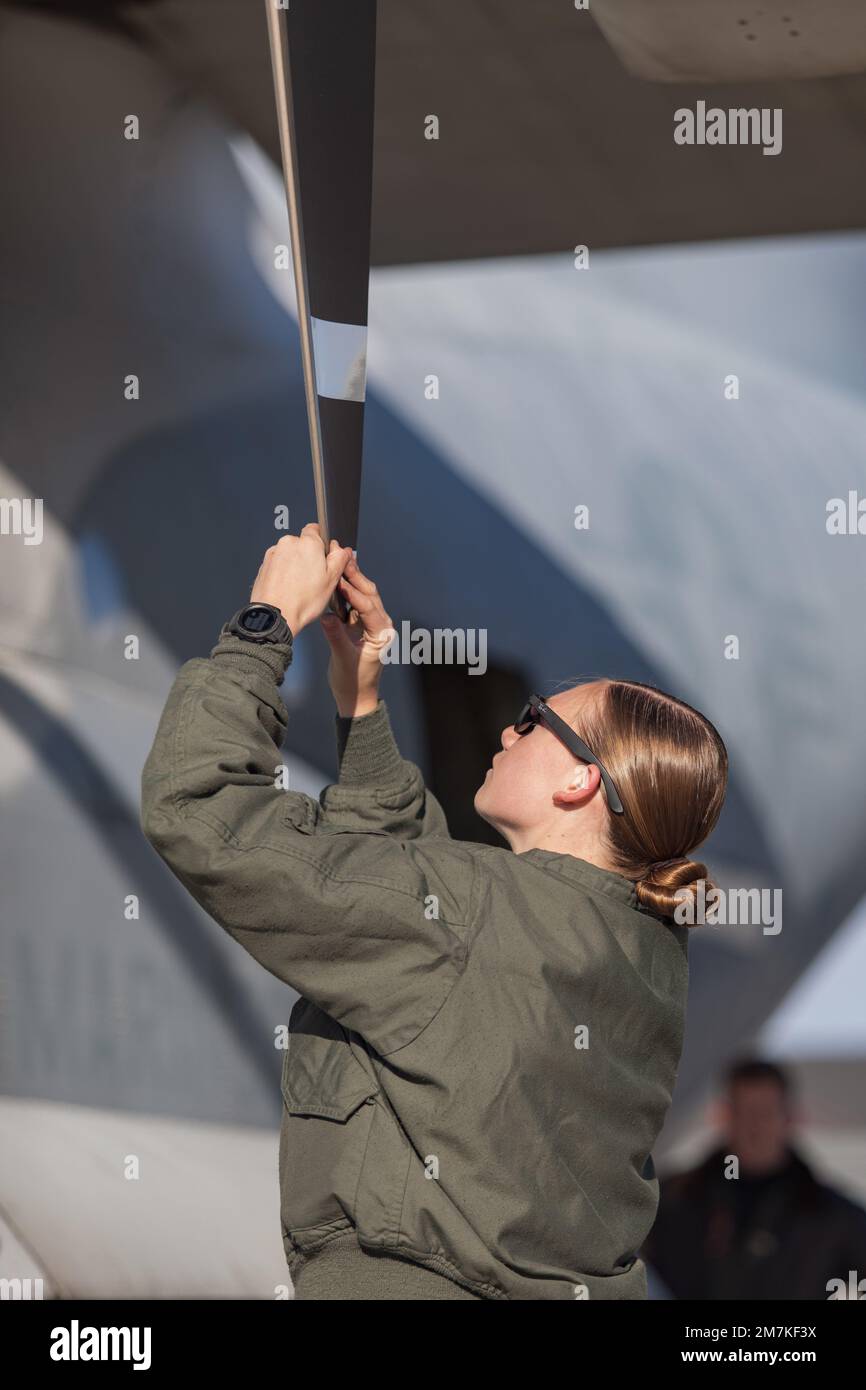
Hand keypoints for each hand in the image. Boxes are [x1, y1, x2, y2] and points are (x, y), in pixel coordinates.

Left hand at [250, 523, 351, 635]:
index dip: (322, 543)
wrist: (274, 616)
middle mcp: (288, 543)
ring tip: (299, 586)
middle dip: (308, 556)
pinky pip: (278, 564)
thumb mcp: (331, 580)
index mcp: (308, 543)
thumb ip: (339, 559)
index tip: (324, 557)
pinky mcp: (264, 565)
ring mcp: (274, 554)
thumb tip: (343, 550)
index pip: (316, 529)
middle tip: (314, 577)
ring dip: (294, 565)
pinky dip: (283, 573)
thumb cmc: (302, 601)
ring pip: (289, 554)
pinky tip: (288, 588)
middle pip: (302, 543)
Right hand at [319, 551, 394, 716]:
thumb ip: (335, 636)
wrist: (356, 698)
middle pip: (370, 594)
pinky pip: (356, 603)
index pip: (368, 607)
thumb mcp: (342, 659)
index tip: (340, 579)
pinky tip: (337, 579)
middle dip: (356, 575)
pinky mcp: (362, 626)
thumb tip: (326, 616)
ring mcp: (373, 625)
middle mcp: (381, 626)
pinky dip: (348, 591)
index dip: (354, 592)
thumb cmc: (353, 683)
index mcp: (382, 634)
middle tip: (342, 556)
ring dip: (353, 579)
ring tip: (340, 561)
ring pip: (365, 595)